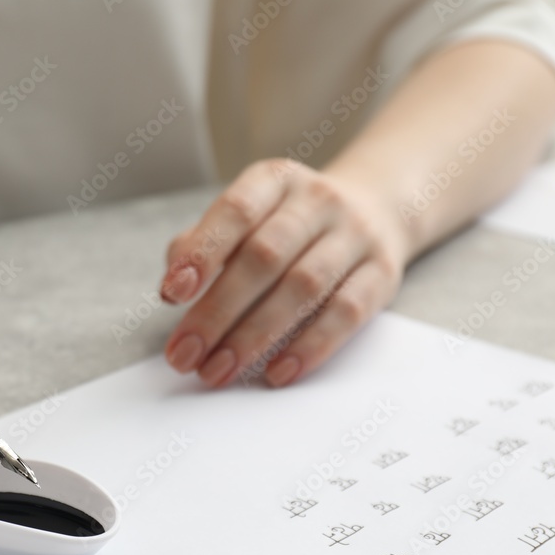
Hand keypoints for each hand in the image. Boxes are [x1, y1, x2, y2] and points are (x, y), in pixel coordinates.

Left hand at [160, 159, 409, 387]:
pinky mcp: (383, 273)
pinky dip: (310, 347)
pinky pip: (347, 313)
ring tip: (219, 370)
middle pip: (264, 257)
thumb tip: (173, 287)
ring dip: (255, 336)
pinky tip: (277, 373)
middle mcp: (317, 201)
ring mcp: (355, 235)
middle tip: (186, 354)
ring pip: (303, 288)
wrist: (377, 208)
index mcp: (274, 181)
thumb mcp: (246, 217)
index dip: (203, 253)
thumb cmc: (286, 224)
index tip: (172, 293)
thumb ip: (205, 244)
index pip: (236, 211)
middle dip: (218, 312)